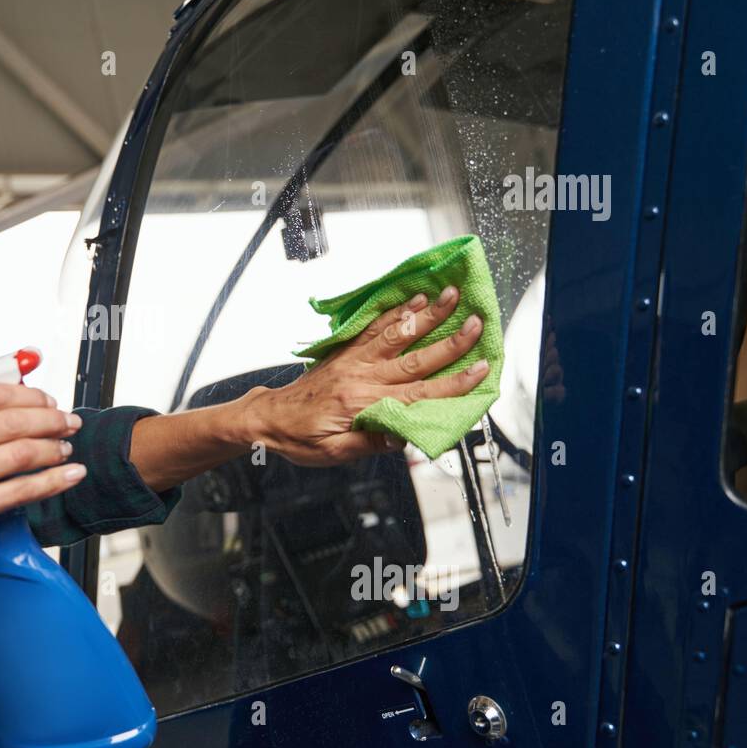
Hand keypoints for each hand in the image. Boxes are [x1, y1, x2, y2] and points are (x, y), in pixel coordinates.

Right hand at [0, 383, 86, 566]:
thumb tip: (22, 391)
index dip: (31, 396)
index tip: (49, 401)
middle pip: (12, 421)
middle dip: (51, 420)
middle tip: (68, 422)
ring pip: (21, 453)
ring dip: (54, 449)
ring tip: (65, 448)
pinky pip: (21, 490)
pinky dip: (53, 481)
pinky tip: (69, 475)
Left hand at [241, 284, 489, 466]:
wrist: (267, 418)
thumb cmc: (299, 438)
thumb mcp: (334, 452)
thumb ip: (371, 442)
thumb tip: (407, 437)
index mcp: (363, 403)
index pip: (417, 394)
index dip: (452, 384)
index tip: (480, 371)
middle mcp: (361, 376)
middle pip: (414, 357)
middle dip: (449, 341)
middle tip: (477, 323)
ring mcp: (353, 360)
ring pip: (395, 334)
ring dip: (424, 315)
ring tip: (449, 295)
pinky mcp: (345, 352)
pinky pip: (373, 328)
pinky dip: (394, 312)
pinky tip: (412, 300)